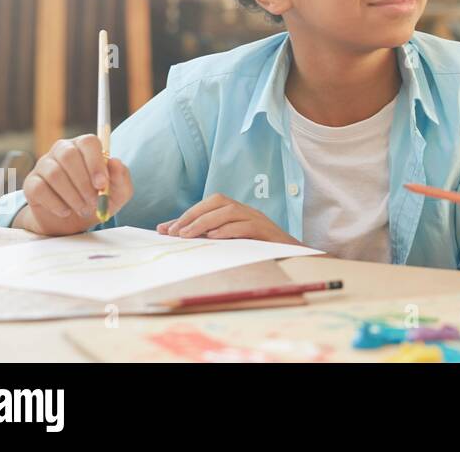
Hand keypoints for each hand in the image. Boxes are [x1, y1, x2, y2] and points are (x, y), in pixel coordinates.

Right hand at [20, 134, 132, 235]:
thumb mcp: (118, 192)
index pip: (88, 142)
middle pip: (69, 155)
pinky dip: (55, 203)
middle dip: (83, 182)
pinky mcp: (31, 182)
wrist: (73, 221)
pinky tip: (66, 211)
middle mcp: (63, 150)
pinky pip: (39, 189)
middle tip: (93, 202)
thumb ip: (121, 177)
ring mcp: (44, 164)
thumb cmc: (98, 200)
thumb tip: (115, 162)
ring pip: (54, 174)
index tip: (102, 184)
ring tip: (83, 209)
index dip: (95, 163)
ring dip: (72, 195)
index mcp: (85, 146)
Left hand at [157, 193, 301, 245]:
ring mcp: (258, 220)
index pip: (210, 204)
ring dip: (205, 222)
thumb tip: (176, 236)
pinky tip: (213, 238)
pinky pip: (246, 226)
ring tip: (187, 236)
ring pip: (230, 211)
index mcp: (238, 213)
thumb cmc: (259, 252)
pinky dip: (228, 230)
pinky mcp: (267, 233)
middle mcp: (247, 211)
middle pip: (218, 201)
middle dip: (193, 214)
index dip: (187, 214)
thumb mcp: (231, 244)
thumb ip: (208, 238)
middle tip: (174, 232)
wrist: (294, 259)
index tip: (166, 229)